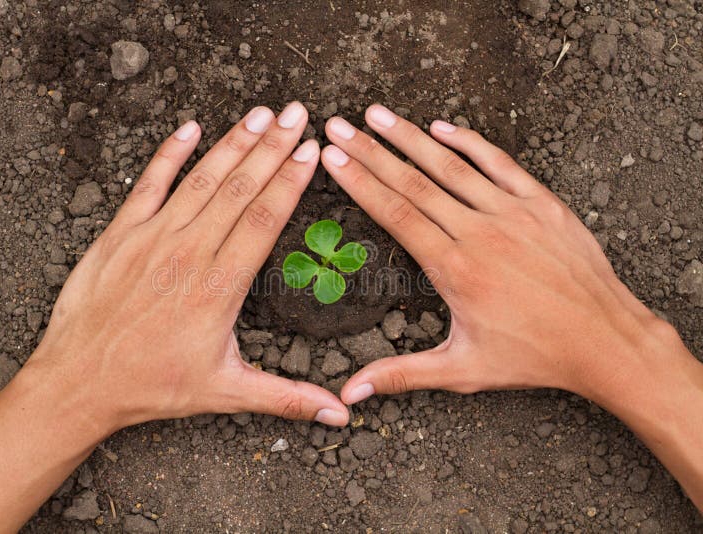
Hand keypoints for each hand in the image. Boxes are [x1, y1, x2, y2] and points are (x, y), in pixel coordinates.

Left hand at [27, 102, 348, 430]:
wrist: (79, 382)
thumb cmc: (151, 386)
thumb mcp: (226, 393)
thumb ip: (287, 398)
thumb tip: (340, 415)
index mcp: (219, 287)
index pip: (263, 219)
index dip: (289, 181)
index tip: (310, 151)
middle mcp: (188, 253)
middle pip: (238, 189)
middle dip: (272, 148)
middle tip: (297, 113)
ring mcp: (151, 239)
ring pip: (200, 180)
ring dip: (233, 144)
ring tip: (260, 114)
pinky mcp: (120, 235)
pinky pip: (148, 185)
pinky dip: (169, 155)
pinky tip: (189, 128)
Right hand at [320, 105, 679, 403]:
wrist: (604, 340)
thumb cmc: (533, 357)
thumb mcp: (462, 372)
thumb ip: (402, 375)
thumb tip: (350, 394)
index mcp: (455, 268)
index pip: (396, 214)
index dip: (361, 182)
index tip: (335, 157)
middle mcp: (480, 232)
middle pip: (414, 182)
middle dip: (371, 152)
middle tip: (340, 126)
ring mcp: (513, 213)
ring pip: (452, 166)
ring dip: (410, 137)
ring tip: (377, 115)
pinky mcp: (542, 204)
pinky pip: (499, 163)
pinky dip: (469, 142)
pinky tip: (441, 127)